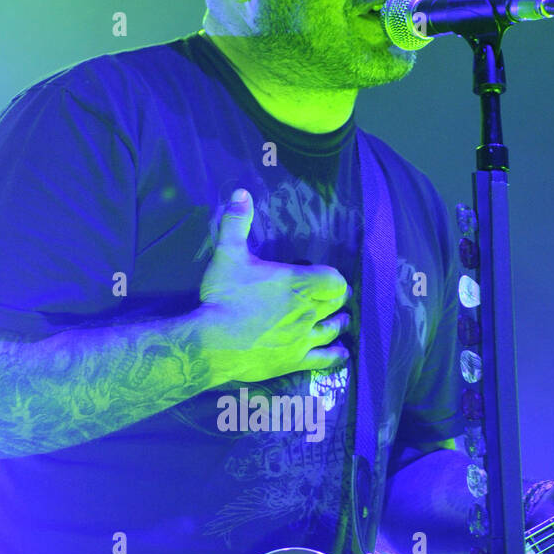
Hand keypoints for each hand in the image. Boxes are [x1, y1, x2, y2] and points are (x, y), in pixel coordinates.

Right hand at [196, 189, 351, 383]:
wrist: (212, 342)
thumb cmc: (223, 297)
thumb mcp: (227, 254)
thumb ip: (236, 223)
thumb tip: (241, 193)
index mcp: (298, 284)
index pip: (335, 280)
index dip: (336, 280)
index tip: (331, 279)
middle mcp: (307, 311)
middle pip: (336, 304)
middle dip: (337, 299)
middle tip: (335, 298)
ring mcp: (303, 338)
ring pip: (333, 329)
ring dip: (338, 323)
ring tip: (340, 321)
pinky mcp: (295, 360)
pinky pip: (325, 359)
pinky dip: (335, 355)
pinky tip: (341, 353)